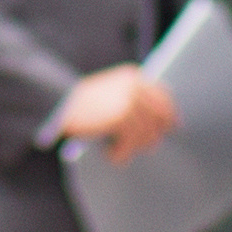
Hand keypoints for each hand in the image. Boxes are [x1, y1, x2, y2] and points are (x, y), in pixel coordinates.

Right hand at [54, 65, 181, 161]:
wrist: (59, 102)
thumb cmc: (82, 102)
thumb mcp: (111, 92)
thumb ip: (132, 100)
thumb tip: (158, 121)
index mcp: (134, 76)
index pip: (164, 95)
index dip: (170, 112)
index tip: (172, 127)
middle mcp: (135, 85)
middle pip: (160, 116)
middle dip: (153, 134)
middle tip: (144, 147)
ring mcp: (130, 100)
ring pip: (147, 133)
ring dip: (133, 147)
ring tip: (118, 152)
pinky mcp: (121, 117)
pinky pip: (131, 142)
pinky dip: (121, 153)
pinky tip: (111, 155)